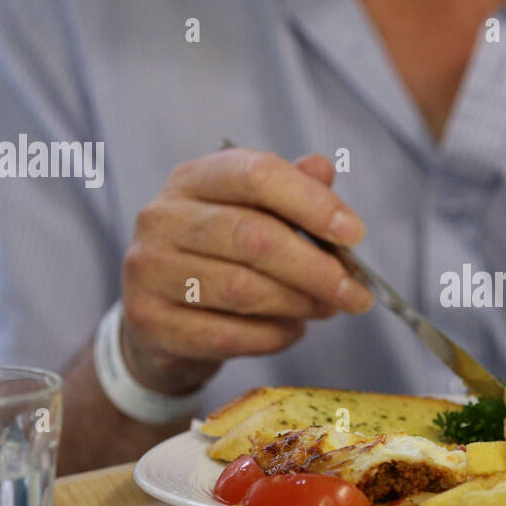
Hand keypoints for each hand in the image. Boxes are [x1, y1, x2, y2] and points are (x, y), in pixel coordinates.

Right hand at [120, 149, 373, 394]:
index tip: (355, 234)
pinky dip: (272, 336)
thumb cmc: (219, 255)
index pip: (256, 176)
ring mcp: (150, 270)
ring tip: (326, 309)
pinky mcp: (151, 320)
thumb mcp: (251, 212)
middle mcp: (163, 218)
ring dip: (298, 303)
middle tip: (355, 292)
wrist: (160, 316)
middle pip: (252, 237)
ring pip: (242, 289)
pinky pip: (227, 334)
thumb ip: (290, 190)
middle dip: (315, 268)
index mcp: (194, 179)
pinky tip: (291, 331)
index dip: (312, 204)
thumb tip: (324, 169)